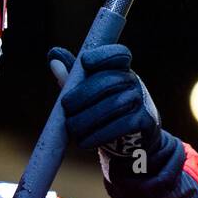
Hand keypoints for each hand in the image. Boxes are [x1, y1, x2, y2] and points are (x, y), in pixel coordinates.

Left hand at [47, 44, 161, 156]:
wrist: (133, 143)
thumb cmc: (105, 113)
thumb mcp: (90, 93)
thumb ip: (73, 76)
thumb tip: (53, 55)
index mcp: (121, 70)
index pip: (119, 54)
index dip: (103, 55)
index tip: (84, 62)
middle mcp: (134, 82)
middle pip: (110, 81)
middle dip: (84, 93)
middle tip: (65, 107)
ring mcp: (141, 101)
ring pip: (114, 105)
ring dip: (88, 118)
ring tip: (72, 128)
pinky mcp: (145, 122)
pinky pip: (121, 126)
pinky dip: (99, 135)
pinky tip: (84, 142)